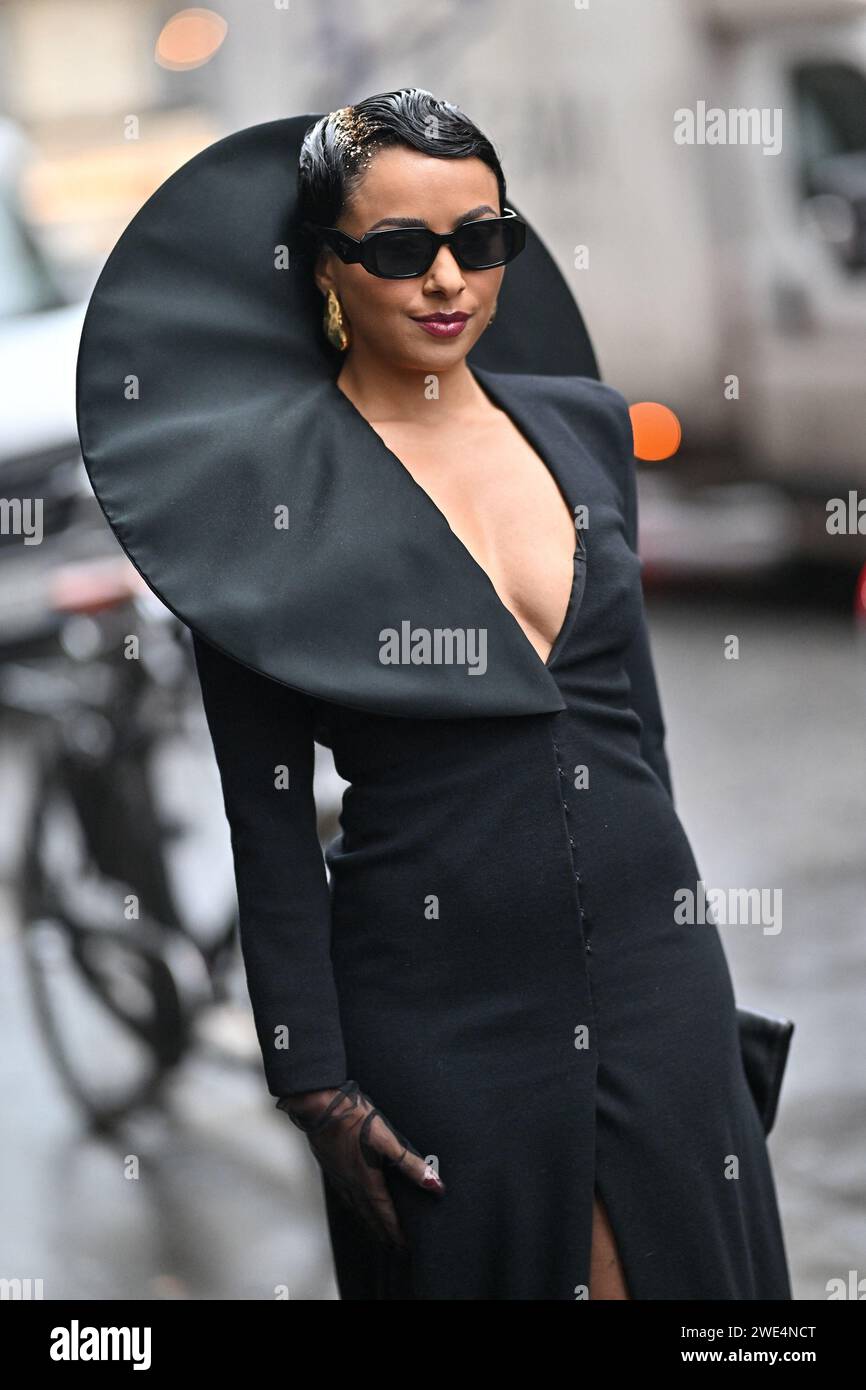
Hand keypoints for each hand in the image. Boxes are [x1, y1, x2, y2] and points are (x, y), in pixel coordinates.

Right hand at [276, 1079, 444, 1249]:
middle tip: (393, 1248)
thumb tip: (434, 1183)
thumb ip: (410, 1163)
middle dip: (382, 1233)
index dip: (395, 1231)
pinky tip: (354, 1202)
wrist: (319, 1106)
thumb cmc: (353, 1119)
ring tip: (376, 1232)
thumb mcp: (387, 1139)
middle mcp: (351, 1184)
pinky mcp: (331, 1167)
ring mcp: (339, 1177)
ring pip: (355, 1208)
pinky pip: (344, 1196)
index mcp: (367, 1180)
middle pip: (369, 1216)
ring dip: (367, 1222)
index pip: (385, 1214)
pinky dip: (353, 1207)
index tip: (404, 1247)